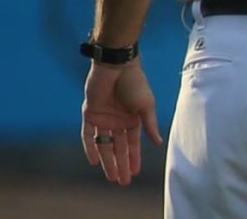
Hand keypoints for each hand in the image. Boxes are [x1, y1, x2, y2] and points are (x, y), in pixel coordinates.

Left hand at [81, 61, 164, 184]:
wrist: (116, 66)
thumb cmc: (135, 83)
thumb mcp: (146, 106)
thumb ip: (150, 125)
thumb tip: (158, 142)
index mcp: (133, 119)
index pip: (133, 144)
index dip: (134, 158)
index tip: (135, 173)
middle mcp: (118, 121)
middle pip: (118, 148)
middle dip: (121, 164)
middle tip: (123, 181)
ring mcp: (103, 118)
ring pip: (104, 144)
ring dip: (107, 160)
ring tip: (111, 177)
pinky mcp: (90, 113)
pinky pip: (87, 134)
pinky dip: (90, 147)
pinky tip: (93, 161)